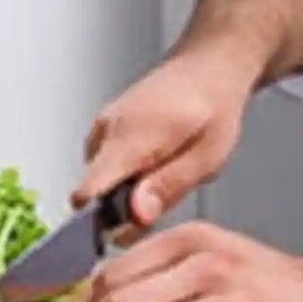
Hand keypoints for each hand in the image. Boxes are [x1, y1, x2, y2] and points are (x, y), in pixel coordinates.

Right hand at [72, 38, 264, 231]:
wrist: (208, 66)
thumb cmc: (213, 108)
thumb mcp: (207, 155)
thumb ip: (169, 186)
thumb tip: (136, 215)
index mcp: (130, 138)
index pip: (89, 190)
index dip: (97, 221)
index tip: (119, 234)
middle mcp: (106, 131)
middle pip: (95, 192)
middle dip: (122, 210)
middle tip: (164, 199)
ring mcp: (101, 127)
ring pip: (100, 181)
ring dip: (125, 192)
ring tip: (163, 174)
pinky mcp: (102, 128)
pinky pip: (103, 165)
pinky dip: (123, 175)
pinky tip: (152, 163)